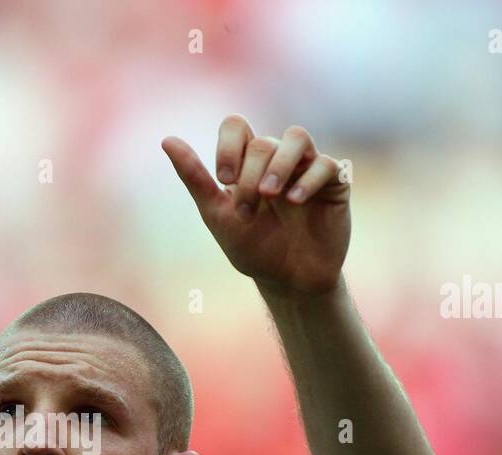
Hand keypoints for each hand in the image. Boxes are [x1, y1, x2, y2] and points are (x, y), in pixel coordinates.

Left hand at [162, 116, 349, 294]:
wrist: (289, 281)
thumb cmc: (254, 247)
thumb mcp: (217, 215)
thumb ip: (195, 178)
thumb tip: (166, 140)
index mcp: (248, 162)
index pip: (236, 126)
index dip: (228, 146)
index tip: (222, 180)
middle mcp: (279, 158)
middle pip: (262, 142)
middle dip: (249, 177)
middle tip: (246, 211)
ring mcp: (308, 168)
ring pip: (297, 137)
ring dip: (279, 164)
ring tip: (271, 194)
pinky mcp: (335, 183)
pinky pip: (325, 164)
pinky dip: (308, 180)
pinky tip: (294, 201)